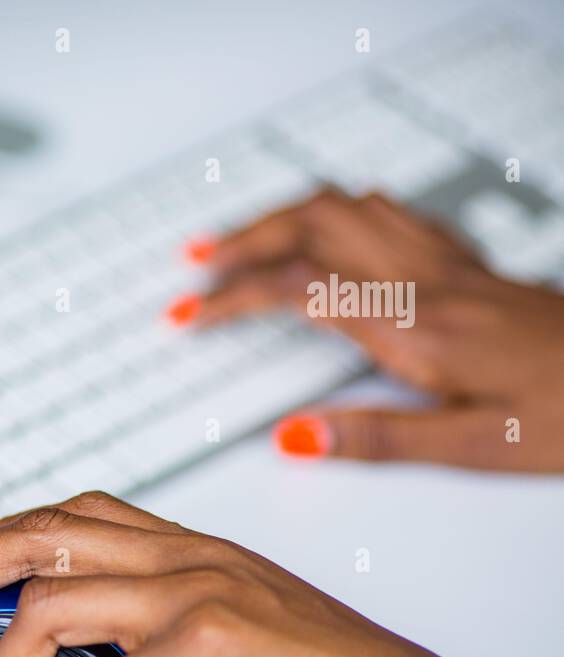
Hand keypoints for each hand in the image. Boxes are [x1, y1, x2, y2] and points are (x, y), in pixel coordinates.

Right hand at [186, 190, 563, 470]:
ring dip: (282, 217)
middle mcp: (426, 279)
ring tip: (239, 239)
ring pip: (347, 206)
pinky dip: (337, 211)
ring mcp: (448, 263)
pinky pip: (388, 211)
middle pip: (312, 224)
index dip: (231, 296)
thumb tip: (295, 437)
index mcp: (415, 326)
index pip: (298, 289)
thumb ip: (377, 438)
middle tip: (194, 265)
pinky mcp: (468, 263)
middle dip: (242, 240)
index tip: (188, 314)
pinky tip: (330, 227)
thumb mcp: (474, 444)